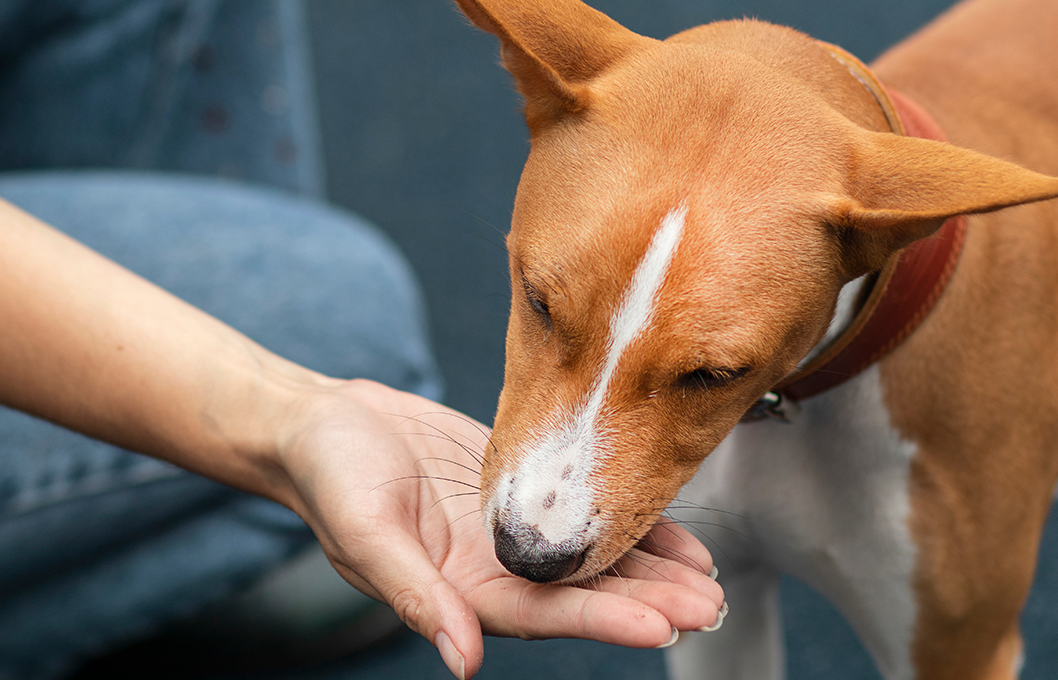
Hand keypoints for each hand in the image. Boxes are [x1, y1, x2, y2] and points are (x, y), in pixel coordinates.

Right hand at [273, 379, 724, 678]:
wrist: (326, 423)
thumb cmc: (331, 476)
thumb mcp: (366, 533)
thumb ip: (417, 597)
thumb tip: (462, 663)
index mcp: (462, 589)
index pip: (547, 613)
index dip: (606, 620)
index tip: (664, 624)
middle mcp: (496, 567)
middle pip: (584, 592)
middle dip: (649, 600)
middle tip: (710, 602)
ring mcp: (510, 529)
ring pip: (591, 555)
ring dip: (650, 567)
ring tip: (708, 575)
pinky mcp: (518, 486)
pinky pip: (580, 506)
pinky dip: (623, 517)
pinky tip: (668, 523)